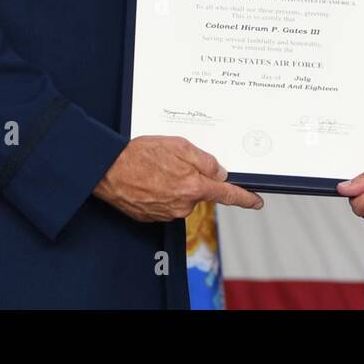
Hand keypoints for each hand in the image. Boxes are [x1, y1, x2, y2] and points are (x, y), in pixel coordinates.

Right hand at [93, 135, 263, 221]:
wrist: (107, 170)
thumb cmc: (139, 155)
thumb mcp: (179, 146)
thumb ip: (204, 160)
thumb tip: (218, 172)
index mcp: (194, 187)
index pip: (228, 195)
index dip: (245, 198)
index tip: (256, 201)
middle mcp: (183, 205)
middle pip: (200, 192)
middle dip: (192, 179)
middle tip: (172, 163)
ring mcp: (167, 213)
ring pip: (182, 197)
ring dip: (175, 185)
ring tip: (155, 170)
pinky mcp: (152, 217)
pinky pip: (165, 204)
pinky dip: (161, 193)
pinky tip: (148, 180)